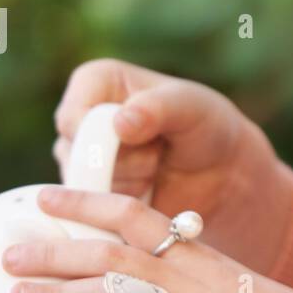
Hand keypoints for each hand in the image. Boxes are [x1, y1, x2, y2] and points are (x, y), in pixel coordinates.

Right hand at [52, 58, 292, 274]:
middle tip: (158, 153)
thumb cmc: (206, 126)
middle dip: (124, 164)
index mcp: (94, 82)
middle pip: (76, 157)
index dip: (103, 139)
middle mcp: (78, 118)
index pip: (72, 118)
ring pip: (84, 187)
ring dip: (128, 186)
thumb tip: (120, 123)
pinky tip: (149, 191)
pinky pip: (91, 211)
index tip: (142, 137)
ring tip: (156, 169)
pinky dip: (125, 206)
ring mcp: (79, 158)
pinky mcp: (88, 193)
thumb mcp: (190, 107)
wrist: (220, 171)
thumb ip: (157, 109)